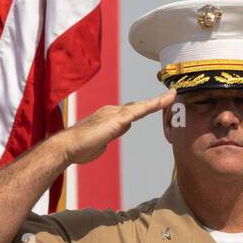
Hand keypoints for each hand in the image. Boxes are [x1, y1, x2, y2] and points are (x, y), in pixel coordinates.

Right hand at [58, 90, 175, 164]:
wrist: (69, 146)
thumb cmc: (81, 148)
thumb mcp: (101, 141)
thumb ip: (112, 134)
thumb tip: (120, 130)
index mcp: (109, 116)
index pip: (131, 110)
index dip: (144, 107)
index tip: (157, 103)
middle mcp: (113, 110)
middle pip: (139, 105)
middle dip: (155, 102)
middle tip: (172, 95)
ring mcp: (115, 113)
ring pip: (142, 106)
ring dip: (159, 100)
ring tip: (174, 94)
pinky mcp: (118, 119)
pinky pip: (141, 110)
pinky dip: (154, 104)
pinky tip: (165, 100)